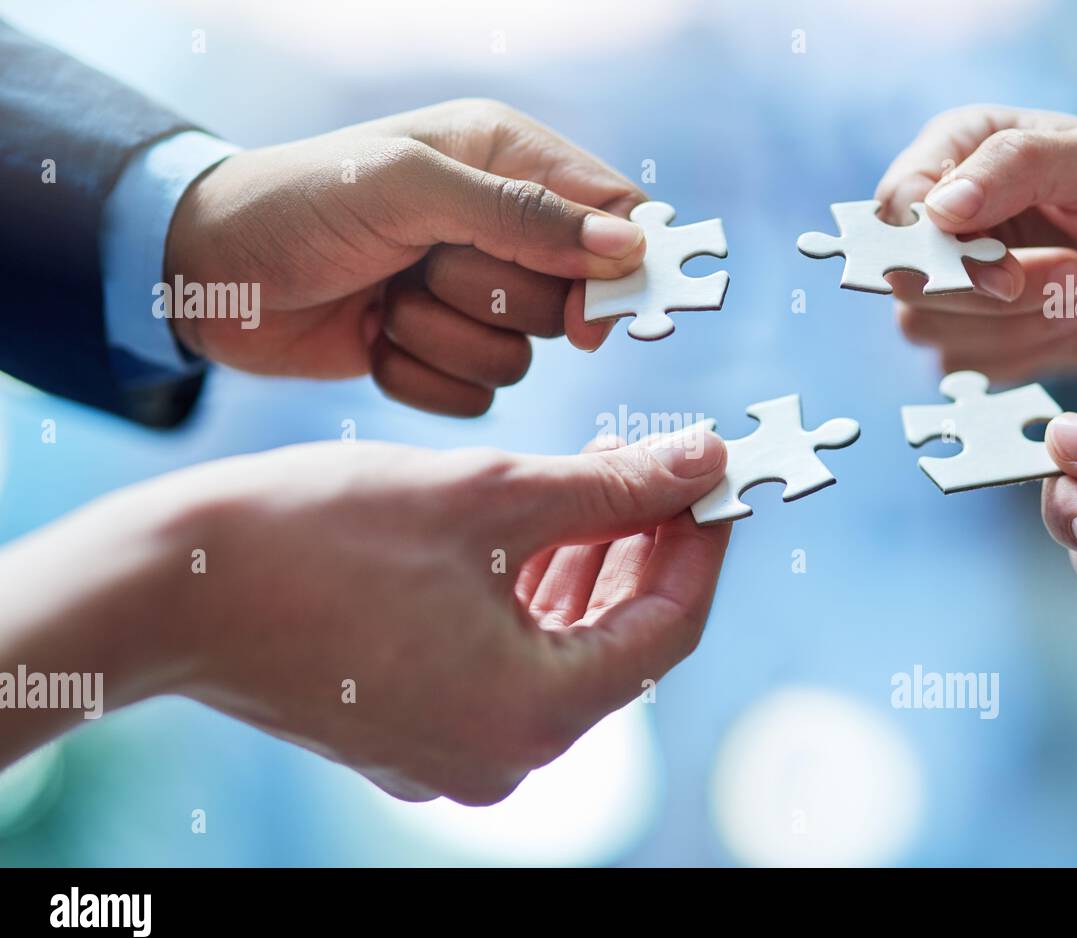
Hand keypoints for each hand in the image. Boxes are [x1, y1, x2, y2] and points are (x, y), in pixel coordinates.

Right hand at [0, 431, 729, 803]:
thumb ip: (610, 486)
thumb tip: (702, 462)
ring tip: (611, 484)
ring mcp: (453, 751)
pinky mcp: (413, 729)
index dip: (699, 547)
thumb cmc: (320, 536)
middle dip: (647, 551)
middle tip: (668, 471)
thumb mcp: (490, 497)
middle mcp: (502, 757)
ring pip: (559, 651)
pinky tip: (545, 531)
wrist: (169, 587)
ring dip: (591, 569)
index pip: (665, 630)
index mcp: (533, 715)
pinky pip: (505, 662)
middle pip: (615, 644)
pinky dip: (532, 598)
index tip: (715, 481)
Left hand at [165, 98, 645, 415]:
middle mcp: (499, 228)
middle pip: (570, 299)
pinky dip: (419, 375)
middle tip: (427, 270)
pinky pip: (474, 395)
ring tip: (385, 300)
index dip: (617, 270)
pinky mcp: (438, 353)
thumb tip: (627, 246)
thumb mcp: (409, 189)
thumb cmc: (298, 204)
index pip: (615, 211)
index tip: (591, 317)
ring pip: (520, 356)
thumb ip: (522, 216)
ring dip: (444, 337)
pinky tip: (373, 338)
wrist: (206, 275)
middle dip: (492, 298)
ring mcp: (469, 295)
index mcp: (505, 160)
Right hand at [875, 105, 1076, 378]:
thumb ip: (1017, 166)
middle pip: (905, 275)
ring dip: (1015, 324)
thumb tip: (939, 207)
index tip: (1002, 263)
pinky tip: (1065, 325)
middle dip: (992, 290)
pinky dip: (1021, 355)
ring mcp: (948, 282)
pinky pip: (957, 367)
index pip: (895, 202)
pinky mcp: (968, 338)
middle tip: (1075, 273)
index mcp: (958, 150)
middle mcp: (940, 217)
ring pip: (926, 327)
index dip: (931, 243)